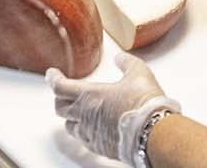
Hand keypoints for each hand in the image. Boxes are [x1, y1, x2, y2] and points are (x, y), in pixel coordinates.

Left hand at [48, 52, 180, 164]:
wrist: (154, 132)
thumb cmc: (144, 103)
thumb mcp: (138, 72)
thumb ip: (126, 63)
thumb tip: (120, 58)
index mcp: (90, 94)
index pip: (59, 87)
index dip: (53, 79)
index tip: (52, 74)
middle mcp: (85, 115)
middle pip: (59, 107)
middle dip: (60, 98)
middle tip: (63, 92)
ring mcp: (90, 133)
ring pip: (69, 126)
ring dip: (70, 117)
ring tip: (76, 112)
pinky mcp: (99, 147)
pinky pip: (83, 140)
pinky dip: (82, 132)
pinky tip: (90, 129)